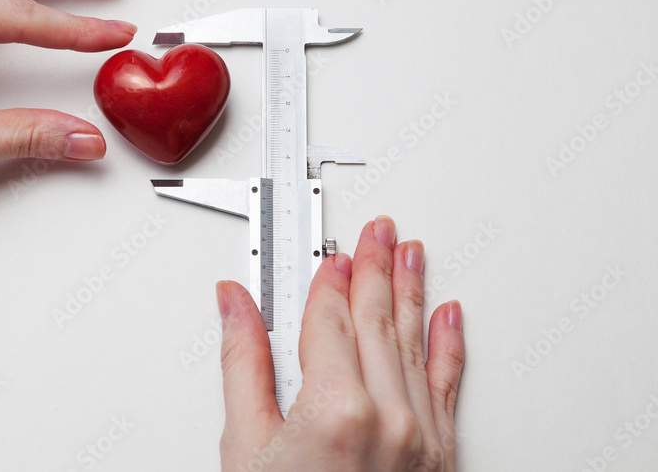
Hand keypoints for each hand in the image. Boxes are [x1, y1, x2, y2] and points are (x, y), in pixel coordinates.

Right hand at [217, 216, 464, 470]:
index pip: (331, 319)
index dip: (327, 282)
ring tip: (410, 255)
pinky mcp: (439, 456)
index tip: (329, 257)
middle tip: (378, 234)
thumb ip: (243, 367)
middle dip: (376, 269)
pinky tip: (448, 315)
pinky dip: (448, 345)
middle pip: (377, 321)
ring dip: (411, 292)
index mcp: (337, 409)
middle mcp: (388, 418)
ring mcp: (420, 439)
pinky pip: (447, 386)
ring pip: (414, 344)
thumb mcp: (247, 446)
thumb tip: (236, 306)